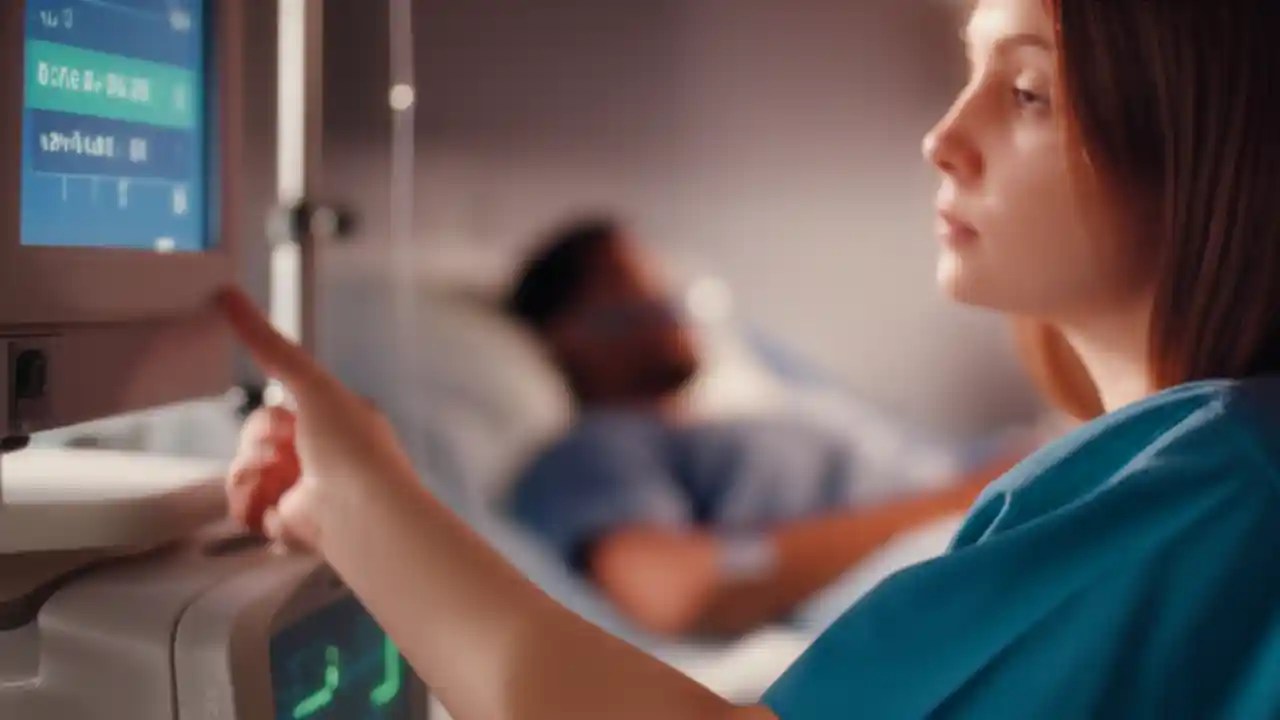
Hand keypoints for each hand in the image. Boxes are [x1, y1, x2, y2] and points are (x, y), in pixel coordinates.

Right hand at [217, 288, 418, 551]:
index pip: (274, 414)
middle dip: (256, 450)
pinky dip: (255, 510)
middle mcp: (320, 457)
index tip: (281, 426)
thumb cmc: (352, 446)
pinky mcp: (288, 525)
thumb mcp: (310, 382)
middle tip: (280, 456)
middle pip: (252, 445)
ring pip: (244, 477)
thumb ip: (269, 344)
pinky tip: (277, 511)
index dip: (268, 422)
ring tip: (280, 485)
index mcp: (332, 423)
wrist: (363, 513)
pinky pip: (246, 511)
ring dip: (251, 480)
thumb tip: (228, 293)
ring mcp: (303, 492)